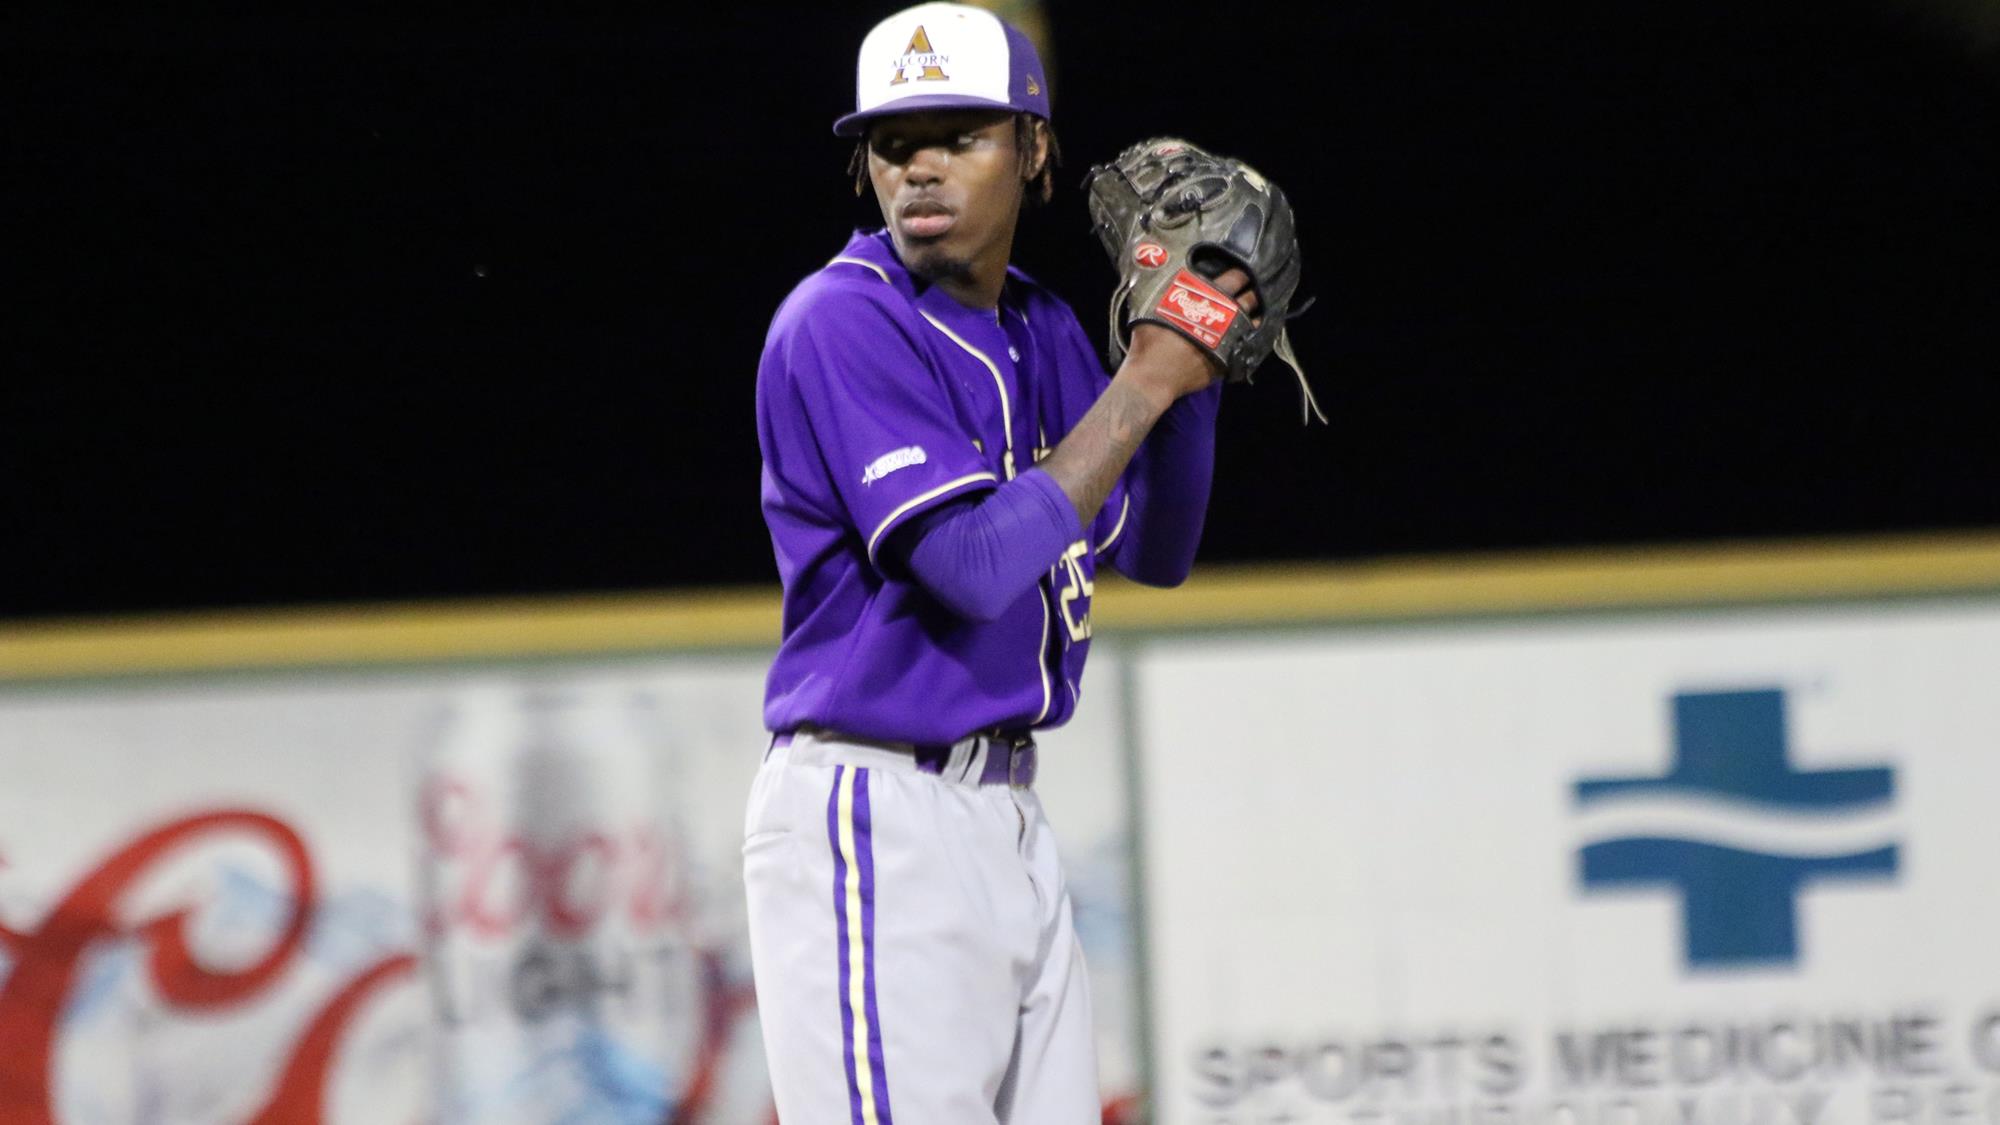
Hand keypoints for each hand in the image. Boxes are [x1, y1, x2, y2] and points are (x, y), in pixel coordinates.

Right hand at [1120, 267, 1259, 405]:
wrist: (1153, 377)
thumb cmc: (1150, 340)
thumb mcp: (1154, 306)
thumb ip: (1169, 290)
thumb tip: (1168, 276)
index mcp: (1208, 300)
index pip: (1234, 279)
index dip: (1241, 274)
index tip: (1244, 272)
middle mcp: (1224, 318)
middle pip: (1248, 301)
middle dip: (1254, 294)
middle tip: (1255, 290)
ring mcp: (1229, 341)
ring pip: (1251, 325)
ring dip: (1253, 318)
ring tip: (1255, 314)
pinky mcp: (1228, 362)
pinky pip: (1244, 348)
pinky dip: (1246, 342)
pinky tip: (1245, 339)